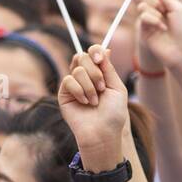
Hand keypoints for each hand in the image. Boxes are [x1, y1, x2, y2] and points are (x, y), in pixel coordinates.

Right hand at [57, 46, 129, 163]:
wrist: (102, 132)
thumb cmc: (113, 113)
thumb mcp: (117, 87)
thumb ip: (108, 68)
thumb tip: (104, 49)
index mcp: (99, 73)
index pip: (93, 52)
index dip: (95, 51)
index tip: (101, 60)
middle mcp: (85, 77)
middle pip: (83, 57)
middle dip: (95, 72)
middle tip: (102, 87)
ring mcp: (74, 85)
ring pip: (77, 70)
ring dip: (89, 86)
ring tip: (94, 101)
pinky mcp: (64, 94)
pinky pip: (68, 81)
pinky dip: (79, 91)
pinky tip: (84, 103)